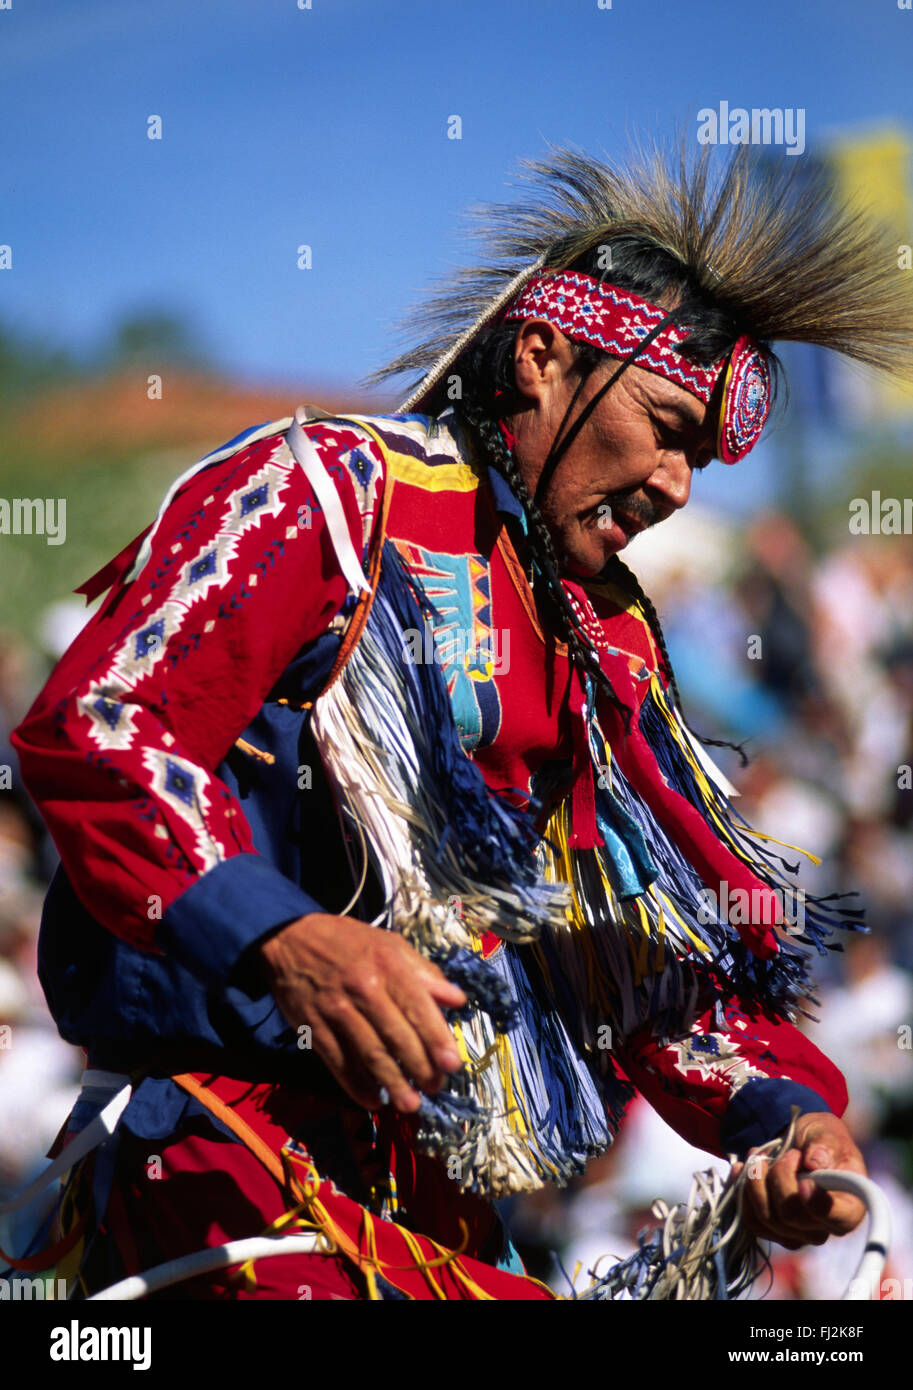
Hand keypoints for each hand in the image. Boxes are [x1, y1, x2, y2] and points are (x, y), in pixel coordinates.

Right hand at [259, 913, 465, 1113]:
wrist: (289, 937)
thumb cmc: (348, 941)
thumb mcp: (390, 944)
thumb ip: (425, 972)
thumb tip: (457, 999)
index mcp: (387, 965)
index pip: (417, 1006)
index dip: (436, 1038)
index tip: (452, 1064)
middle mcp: (363, 988)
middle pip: (396, 1037)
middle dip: (419, 1068)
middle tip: (435, 1088)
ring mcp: (335, 1009)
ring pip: (369, 1054)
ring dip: (392, 1083)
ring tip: (410, 1104)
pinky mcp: (312, 1026)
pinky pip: (338, 1062)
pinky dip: (355, 1085)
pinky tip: (372, 1100)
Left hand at [731, 1112, 866, 1249]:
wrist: (801, 1144)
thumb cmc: (822, 1140)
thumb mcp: (828, 1134)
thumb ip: (825, 1146)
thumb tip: (815, 1163)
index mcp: (850, 1208)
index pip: (838, 1220)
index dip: (818, 1205)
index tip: (804, 1181)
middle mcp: (824, 1227)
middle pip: (791, 1216)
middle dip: (779, 1177)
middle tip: (786, 1154)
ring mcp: (797, 1232)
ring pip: (765, 1219)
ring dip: (755, 1183)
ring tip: (760, 1158)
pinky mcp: (773, 1229)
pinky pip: (750, 1219)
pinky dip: (741, 1191)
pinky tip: (743, 1169)